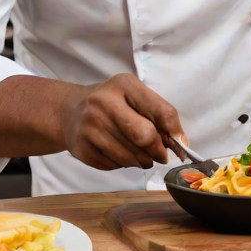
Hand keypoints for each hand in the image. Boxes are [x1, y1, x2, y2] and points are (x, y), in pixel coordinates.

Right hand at [63, 73, 185, 170]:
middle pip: (145, 136)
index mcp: (123, 85)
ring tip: (142, 156)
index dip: (174, 131)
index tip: (180, 144)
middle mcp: (104, 103)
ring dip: (143, 161)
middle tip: (160, 154)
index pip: (160, 110)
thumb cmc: (111, 102)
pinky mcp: (82, 149)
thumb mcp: (133, 95)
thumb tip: (180, 142)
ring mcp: (90, 127)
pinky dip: (124, 164)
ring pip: (131, 156)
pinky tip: (121, 154)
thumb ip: (157, 114)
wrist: (70, 111)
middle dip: (158, 150)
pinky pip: (115, 165)